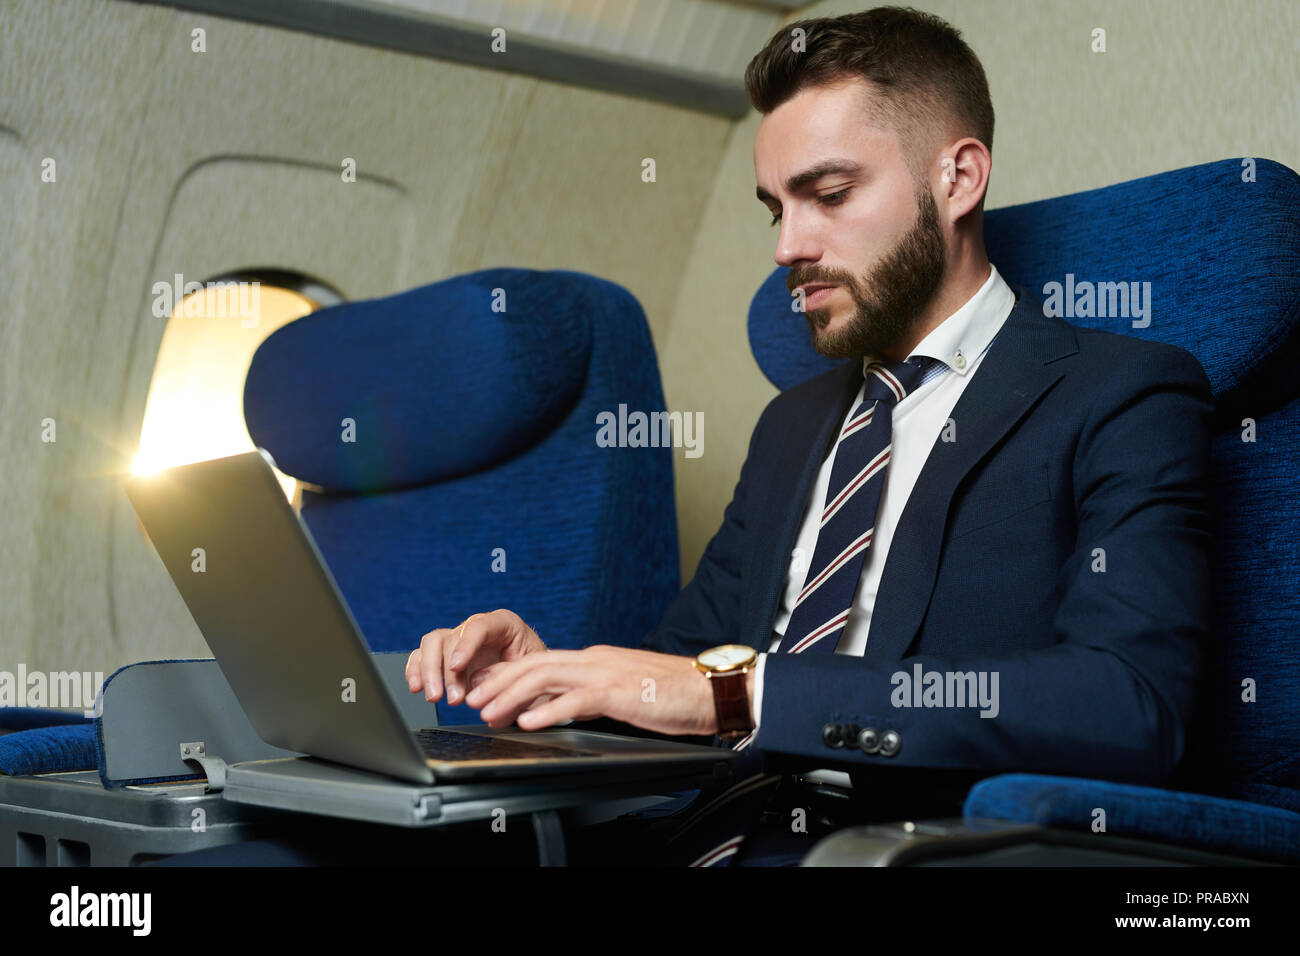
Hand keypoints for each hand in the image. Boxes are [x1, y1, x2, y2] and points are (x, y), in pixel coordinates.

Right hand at [406, 609, 546, 707]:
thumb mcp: (530, 673)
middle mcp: (477, 628)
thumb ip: (508, 675)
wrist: (530, 680)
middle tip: (452, 698)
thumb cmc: (534, 672)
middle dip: (447, 670)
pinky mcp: (445, 656)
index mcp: (504, 624)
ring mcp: (459, 641)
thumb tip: (482, 686)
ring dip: (429, 671)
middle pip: (451, 637)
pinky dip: (416, 670)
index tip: (456, 666)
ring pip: (432, 644)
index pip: (479, 626)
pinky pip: (422, 656)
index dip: (465, 645)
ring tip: (435, 697)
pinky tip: (417, 688)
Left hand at [462, 644, 724, 736]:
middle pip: (535, 665)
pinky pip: (576, 699)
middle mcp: (595, 659)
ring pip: (546, 677)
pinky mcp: (619, 692)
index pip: (541, 661)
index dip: (508, 675)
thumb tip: (563, 708)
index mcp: (595, 659)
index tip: (484, 689)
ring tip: (490, 713)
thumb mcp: (623, 692)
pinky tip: (530, 723)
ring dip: (513, 696)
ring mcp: (606, 673)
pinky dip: (549, 710)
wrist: (709, 689)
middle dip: (499, 684)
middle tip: (474, 703)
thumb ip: (592, 696)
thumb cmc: (672, 694)